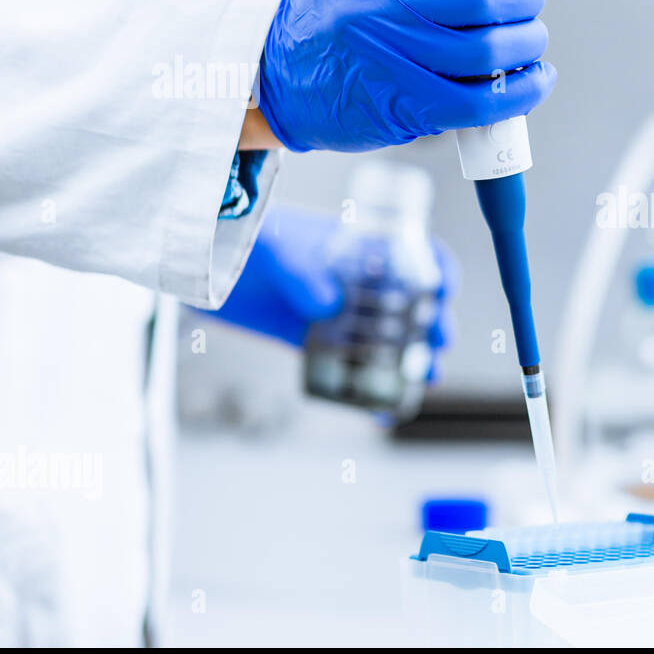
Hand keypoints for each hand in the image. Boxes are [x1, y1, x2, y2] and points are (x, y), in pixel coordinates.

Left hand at [209, 205, 457, 381]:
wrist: (209, 261)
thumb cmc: (253, 240)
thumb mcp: (282, 250)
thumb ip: (302, 274)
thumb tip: (326, 307)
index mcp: (365, 247)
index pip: (418, 254)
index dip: (438, 271)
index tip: (443, 291)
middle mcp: (362, 282)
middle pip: (414, 304)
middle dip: (435, 324)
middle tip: (438, 343)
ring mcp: (342, 315)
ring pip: (390, 342)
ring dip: (413, 362)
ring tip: (426, 379)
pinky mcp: (316, 343)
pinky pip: (350, 370)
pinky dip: (368, 394)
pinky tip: (383, 413)